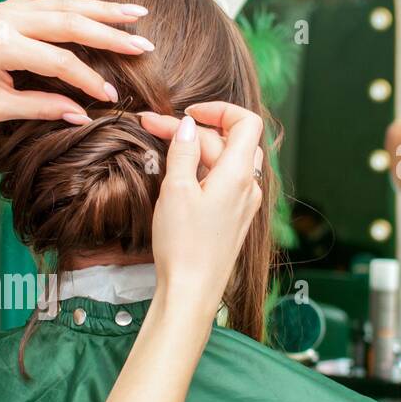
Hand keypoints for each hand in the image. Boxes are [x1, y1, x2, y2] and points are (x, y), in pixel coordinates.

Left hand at [0, 0, 155, 122]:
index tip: (109, 96)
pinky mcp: (6, 4)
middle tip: (145, 44)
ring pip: (63, 3)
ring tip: (134, 10)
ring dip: (101, 6)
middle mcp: (9, 21)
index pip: (59, 62)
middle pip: (70, 24)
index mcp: (3, 48)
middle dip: (110, 35)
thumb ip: (39, 107)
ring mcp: (8, 8)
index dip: (87, 80)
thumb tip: (79, 115)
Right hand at [148, 102, 264, 316]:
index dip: (218, 109)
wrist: (192, 292)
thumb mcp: (176, 190)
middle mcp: (248, 187)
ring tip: (165, 151)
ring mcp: (243, 204)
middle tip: (151, 128)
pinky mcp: (233, 220)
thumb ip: (183, 151)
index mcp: (239, 174)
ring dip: (197, 151)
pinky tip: (179, 179)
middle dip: (191, 132)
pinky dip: (202, 172)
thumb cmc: (184, 245)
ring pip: (225, 162)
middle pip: (226, 142)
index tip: (187, 113)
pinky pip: (223, 184)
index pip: (245, 122)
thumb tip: (188, 125)